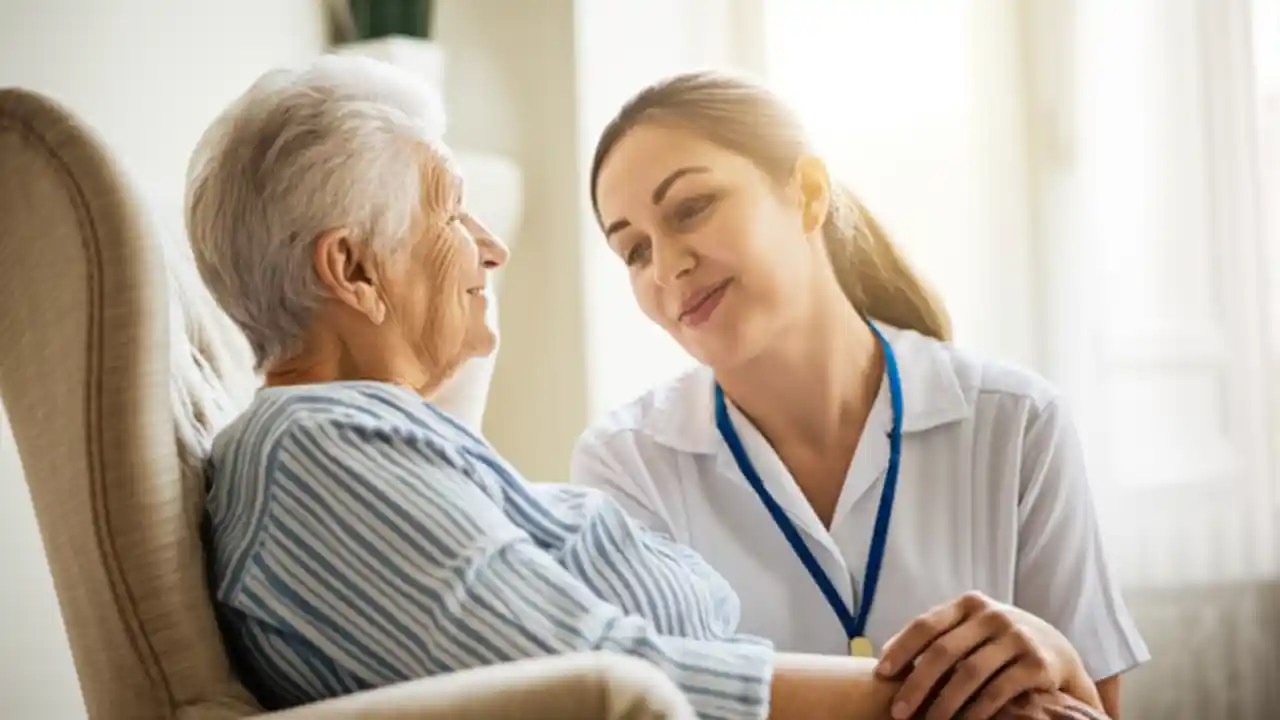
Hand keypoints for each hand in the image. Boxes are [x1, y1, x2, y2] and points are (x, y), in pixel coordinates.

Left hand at [874, 592, 1097, 719]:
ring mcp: (1017, 638)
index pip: (926, 624)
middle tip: (898, 712)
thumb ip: (936, 636)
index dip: (900, 650)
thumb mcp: (970, 629)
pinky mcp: (1036, 664)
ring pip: (969, 674)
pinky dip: (976, 712)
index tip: (881, 675)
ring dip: (944, 704)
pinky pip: (998, 692)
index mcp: (969, 604)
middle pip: (943, 652)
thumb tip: (884, 656)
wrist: (1058, 652)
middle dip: (916, 684)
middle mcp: (993, 615)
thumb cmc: (998, 642)